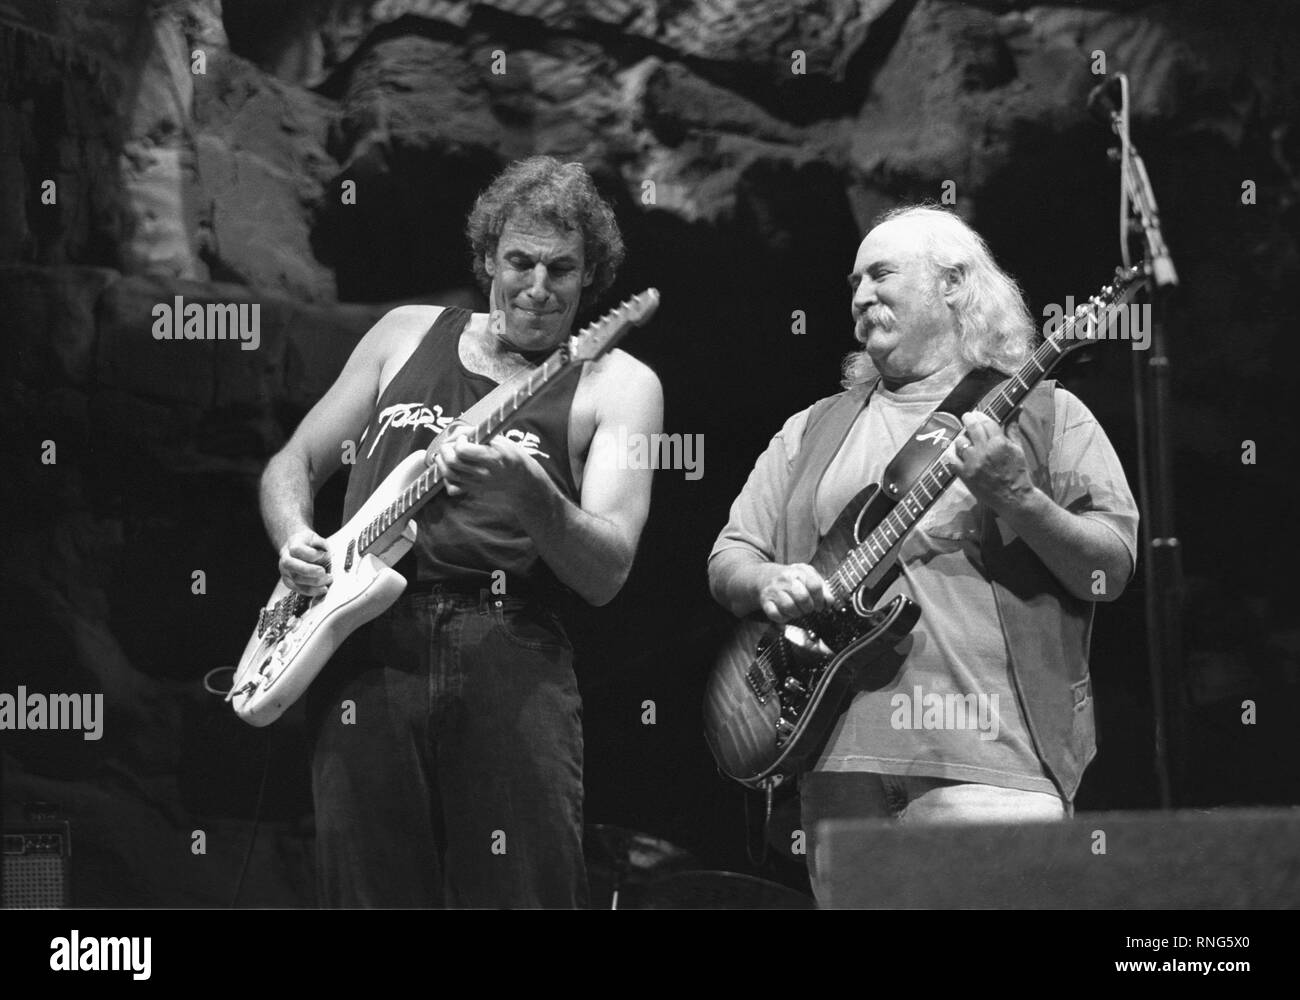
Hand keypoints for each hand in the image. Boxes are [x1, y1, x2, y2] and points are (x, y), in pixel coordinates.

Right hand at [278, 527, 330, 595]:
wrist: (297, 548)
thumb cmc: (309, 543)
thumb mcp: (316, 538)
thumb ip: (321, 544)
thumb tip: (324, 554)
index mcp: (292, 543)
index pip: (296, 549)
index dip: (310, 554)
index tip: (323, 554)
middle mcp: (285, 557)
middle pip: (292, 565)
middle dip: (310, 570)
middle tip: (324, 572)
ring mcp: (285, 570)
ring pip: (295, 579)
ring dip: (313, 582)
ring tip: (328, 580)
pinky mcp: (288, 581)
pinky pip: (297, 589)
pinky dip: (311, 591)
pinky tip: (322, 589)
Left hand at [427, 430, 542, 499]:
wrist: (521, 477)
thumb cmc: (510, 453)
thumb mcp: (498, 438)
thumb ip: (475, 433)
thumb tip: (455, 434)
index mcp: (492, 457)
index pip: (462, 450)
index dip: (459, 440)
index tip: (465, 437)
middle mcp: (483, 473)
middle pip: (451, 462)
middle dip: (446, 448)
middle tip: (452, 443)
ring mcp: (477, 483)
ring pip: (448, 474)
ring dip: (441, 461)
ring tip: (447, 453)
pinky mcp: (473, 490)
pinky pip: (452, 488)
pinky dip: (446, 478)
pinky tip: (452, 469)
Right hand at [758, 563, 832, 623]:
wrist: (766, 576)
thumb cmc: (791, 578)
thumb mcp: (809, 576)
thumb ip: (822, 588)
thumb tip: (830, 602)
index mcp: (799, 571)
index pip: (815, 586)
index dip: (820, 599)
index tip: (820, 605)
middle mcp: (786, 579)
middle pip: (803, 597)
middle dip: (809, 607)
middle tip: (808, 609)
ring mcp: (774, 590)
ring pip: (789, 607)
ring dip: (796, 613)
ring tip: (797, 611)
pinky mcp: (765, 601)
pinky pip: (775, 614)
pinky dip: (783, 618)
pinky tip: (786, 614)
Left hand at [952, 411, 1035, 514]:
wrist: (1014, 498)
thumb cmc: (1018, 473)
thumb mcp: (1018, 449)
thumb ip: (1013, 430)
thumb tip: (1016, 410)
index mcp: (999, 443)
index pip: (986, 422)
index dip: (979, 415)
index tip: (976, 413)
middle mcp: (985, 451)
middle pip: (971, 428)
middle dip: (968, 418)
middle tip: (966, 416)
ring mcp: (973, 463)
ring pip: (960, 442)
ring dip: (961, 438)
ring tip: (964, 439)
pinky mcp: (966, 475)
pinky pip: (951, 460)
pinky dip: (951, 454)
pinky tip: (954, 451)